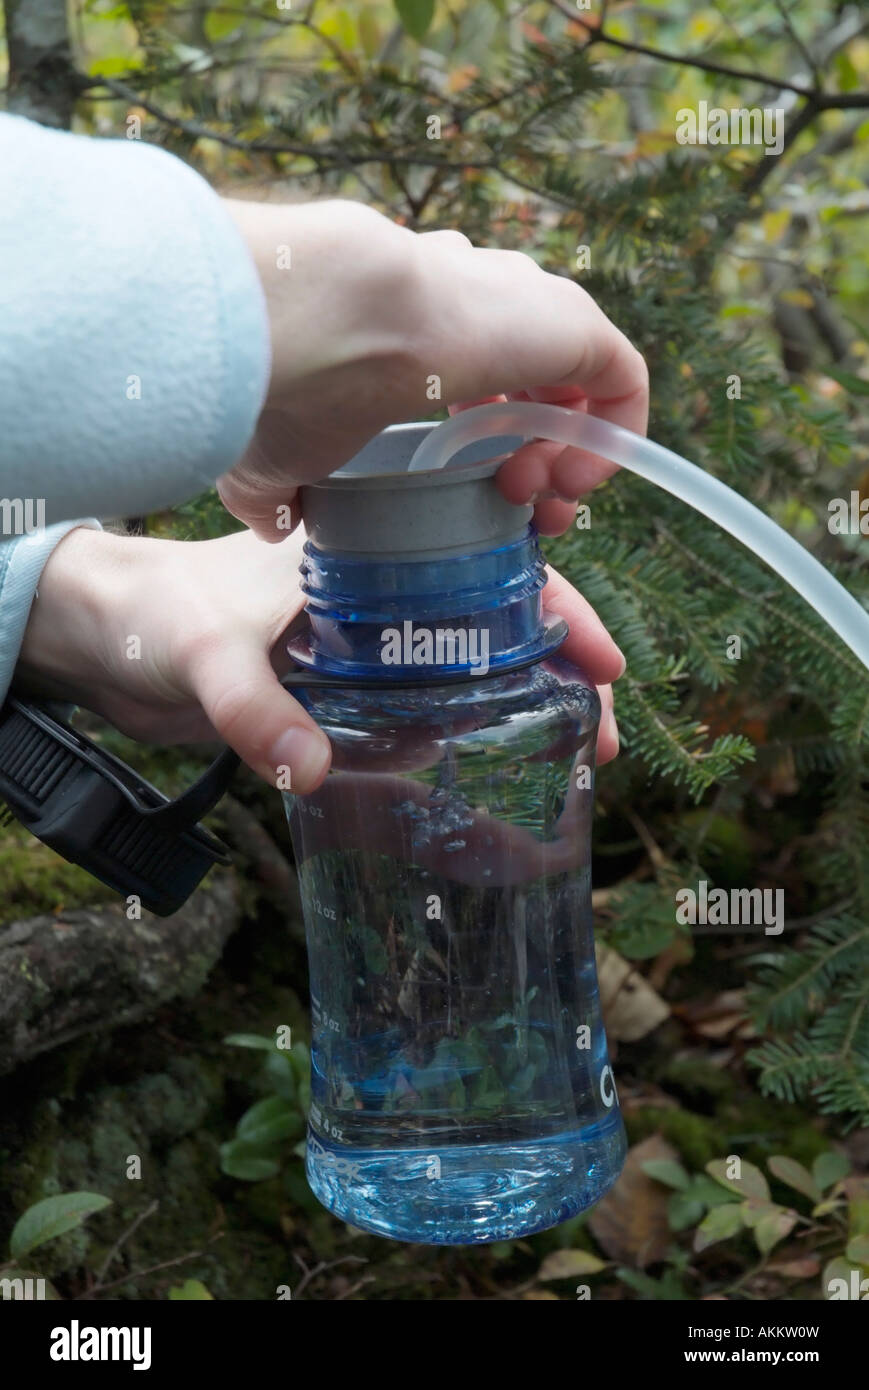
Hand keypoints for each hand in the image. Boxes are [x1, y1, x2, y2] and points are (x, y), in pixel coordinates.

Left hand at [15, 527, 622, 790]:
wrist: (114, 637)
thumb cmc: (160, 613)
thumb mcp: (207, 654)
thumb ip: (253, 707)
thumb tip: (309, 768)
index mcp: (375, 549)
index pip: (493, 568)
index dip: (559, 611)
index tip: (605, 664)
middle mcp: (388, 592)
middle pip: (501, 623)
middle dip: (560, 673)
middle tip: (599, 739)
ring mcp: (375, 641)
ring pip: (474, 667)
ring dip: (526, 708)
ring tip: (571, 762)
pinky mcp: (353, 685)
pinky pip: (429, 707)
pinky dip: (469, 736)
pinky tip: (497, 777)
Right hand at [217, 200, 647, 539]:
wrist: (324, 320)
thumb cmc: (289, 381)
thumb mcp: (275, 453)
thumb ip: (273, 490)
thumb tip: (270, 525)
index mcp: (415, 320)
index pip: (472, 376)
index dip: (484, 445)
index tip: (475, 500)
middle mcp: (478, 302)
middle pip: (532, 383)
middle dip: (530, 457)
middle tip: (511, 508)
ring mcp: (530, 307)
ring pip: (577, 385)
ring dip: (563, 456)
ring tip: (531, 501)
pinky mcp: (575, 324)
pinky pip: (623, 382)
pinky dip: (612, 440)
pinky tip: (569, 485)